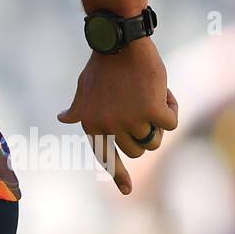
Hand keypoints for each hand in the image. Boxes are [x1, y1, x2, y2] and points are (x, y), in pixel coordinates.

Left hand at [57, 37, 178, 194]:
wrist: (119, 42)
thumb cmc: (103, 64)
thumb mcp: (84, 87)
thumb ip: (78, 107)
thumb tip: (62, 117)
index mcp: (91, 124)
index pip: (106, 156)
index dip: (118, 174)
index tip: (127, 191)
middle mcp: (109, 127)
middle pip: (137, 150)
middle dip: (145, 133)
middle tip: (146, 109)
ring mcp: (130, 121)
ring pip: (154, 139)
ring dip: (158, 121)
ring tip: (152, 96)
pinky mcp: (151, 111)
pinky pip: (171, 123)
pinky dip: (172, 107)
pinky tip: (163, 91)